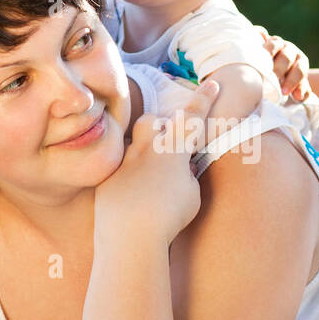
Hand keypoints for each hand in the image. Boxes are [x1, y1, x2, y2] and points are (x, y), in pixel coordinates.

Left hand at [95, 79, 219, 244]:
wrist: (129, 236)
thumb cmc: (168, 218)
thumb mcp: (192, 194)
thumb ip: (187, 174)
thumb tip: (180, 168)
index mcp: (173, 150)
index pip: (193, 118)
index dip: (204, 100)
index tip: (212, 83)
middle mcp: (147, 149)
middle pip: (152, 121)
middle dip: (161, 128)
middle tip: (169, 148)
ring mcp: (124, 162)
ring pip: (133, 143)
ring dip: (143, 151)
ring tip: (148, 175)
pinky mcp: (107, 178)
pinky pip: (118, 169)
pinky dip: (128, 179)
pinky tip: (132, 199)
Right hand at [257, 28, 310, 101]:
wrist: (270, 66)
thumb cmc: (284, 80)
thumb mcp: (293, 86)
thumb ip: (300, 91)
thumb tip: (299, 97)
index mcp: (300, 61)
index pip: (300, 70)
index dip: (293, 81)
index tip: (285, 92)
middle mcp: (290, 49)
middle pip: (287, 57)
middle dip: (279, 69)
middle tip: (271, 79)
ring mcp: (276, 41)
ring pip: (275, 44)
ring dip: (269, 54)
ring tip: (261, 64)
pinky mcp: (262, 36)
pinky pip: (260, 33)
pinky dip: (257, 37)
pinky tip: (251, 46)